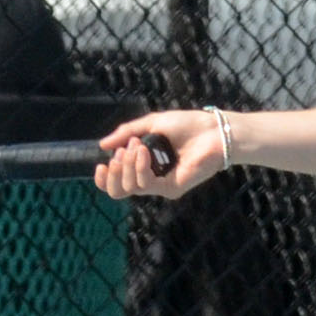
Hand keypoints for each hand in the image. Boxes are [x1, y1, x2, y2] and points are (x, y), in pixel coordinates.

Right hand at [96, 110, 226, 198]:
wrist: (213, 130)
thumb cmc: (188, 125)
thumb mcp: (151, 124)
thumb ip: (126, 133)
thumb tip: (103, 145)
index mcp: (145, 166)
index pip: (118, 182)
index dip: (104, 179)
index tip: (102, 163)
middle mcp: (152, 179)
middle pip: (119, 191)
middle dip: (114, 171)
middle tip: (123, 151)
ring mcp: (162, 185)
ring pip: (130, 188)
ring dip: (127, 164)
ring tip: (137, 146)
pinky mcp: (172, 189)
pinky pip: (146, 184)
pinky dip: (140, 166)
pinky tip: (143, 150)